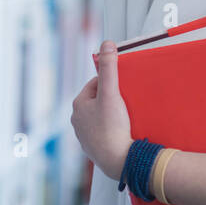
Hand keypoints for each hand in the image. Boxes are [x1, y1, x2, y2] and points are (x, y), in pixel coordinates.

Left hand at [71, 41, 133, 180]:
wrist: (118, 161)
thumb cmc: (112, 127)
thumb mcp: (111, 93)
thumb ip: (109, 68)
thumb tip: (106, 43)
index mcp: (78, 105)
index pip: (95, 83)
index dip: (110, 82)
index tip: (123, 86)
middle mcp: (78, 121)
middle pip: (98, 100)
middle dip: (112, 98)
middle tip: (127, 101)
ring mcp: (85, 136)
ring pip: (100, 117)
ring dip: (112, 114)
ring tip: (127, 116)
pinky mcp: (94, 149)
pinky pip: (104, 132)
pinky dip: (113, 129)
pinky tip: (123, 132)